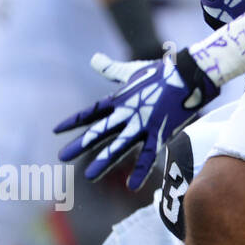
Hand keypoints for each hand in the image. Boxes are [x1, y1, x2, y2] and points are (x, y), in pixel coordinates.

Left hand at [55, 49, 219, 189]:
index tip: (56, 130)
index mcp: (120, 99)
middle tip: (61, 157)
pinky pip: (149, 155)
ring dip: (104, 162)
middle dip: (80, 145)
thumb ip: (112, 69)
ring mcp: (143, 124)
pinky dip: (141, 171)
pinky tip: (132, 186)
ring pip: (119, 146)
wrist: (188, 75)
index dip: (74, 121)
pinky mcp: (160, 132)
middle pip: (99, 132)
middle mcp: (127, 114)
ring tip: (89, 176)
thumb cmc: (162, 71)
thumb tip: (94, 58)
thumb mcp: (133, 70)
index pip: (91, 112)